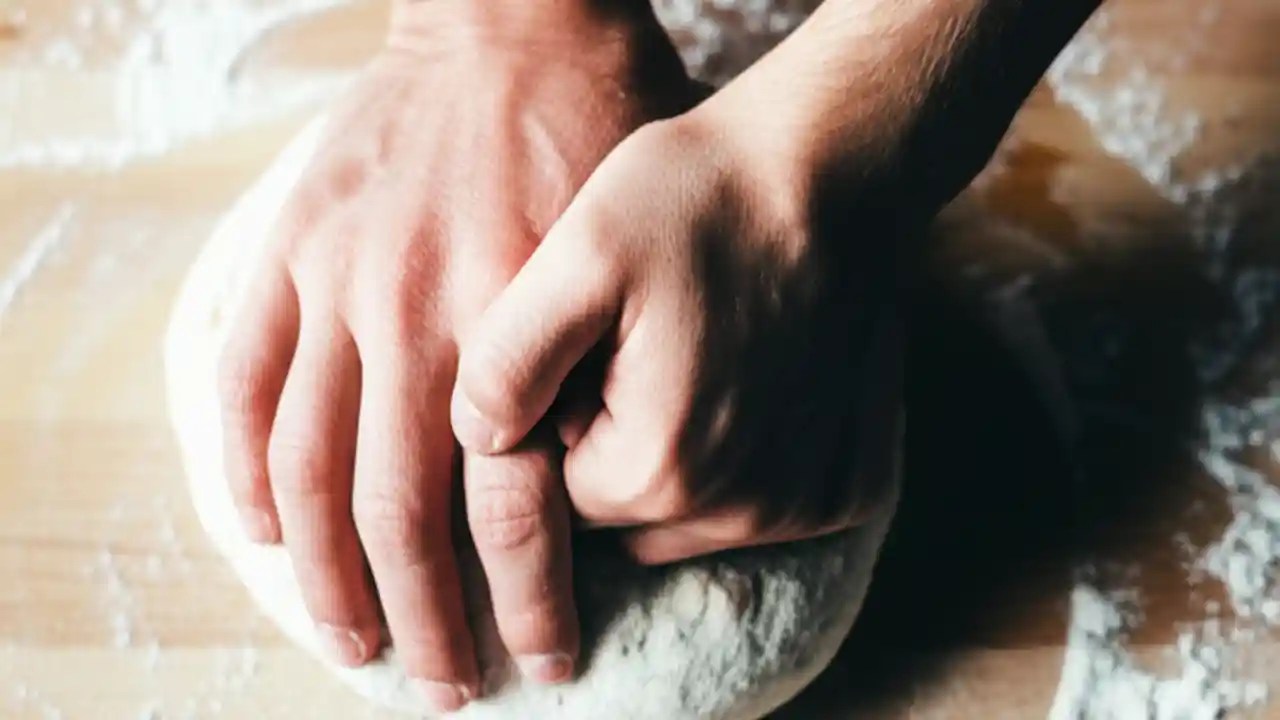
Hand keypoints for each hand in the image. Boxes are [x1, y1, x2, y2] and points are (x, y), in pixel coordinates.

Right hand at [215, 3, 696, 710]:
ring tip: (353, 645)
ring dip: (328, 579)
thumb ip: (602, 366)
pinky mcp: (294, 252)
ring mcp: (343, 288)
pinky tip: (268, 534)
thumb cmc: (600, 132)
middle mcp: (422, 324)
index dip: (526, 604)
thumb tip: (590, 481)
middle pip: (403, 519)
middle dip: (426, 623)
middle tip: (445, 686)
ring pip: (313, 471)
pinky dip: (247, 469)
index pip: (509, 514)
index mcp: (518, 332)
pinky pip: (246, 379)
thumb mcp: (631, 256)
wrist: (514, 21)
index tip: (540, 659)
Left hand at [451, 90, 908, 566]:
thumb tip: (479, 440)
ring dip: (681, 459)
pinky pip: (764, 506)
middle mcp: (741, 515)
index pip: (560, 495)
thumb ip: (506, 361)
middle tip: (644, 346)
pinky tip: (756, 381)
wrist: (833, 166)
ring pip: (691, 518)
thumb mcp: (580, 257)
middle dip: (616, 446)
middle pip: (627, 515)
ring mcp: (804, 509)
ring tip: (697, 357)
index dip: (561, 419)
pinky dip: (750, 463)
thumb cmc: (699, 199)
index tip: (594, 348)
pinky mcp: (847, 490)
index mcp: (658, 471)